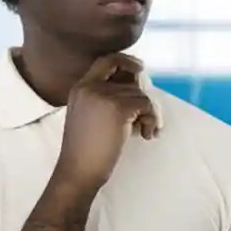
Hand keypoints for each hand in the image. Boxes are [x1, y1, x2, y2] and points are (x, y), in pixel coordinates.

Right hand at [54, 53, 158, 192]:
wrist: (79, 170)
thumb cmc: (87, 150)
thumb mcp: (89, 115)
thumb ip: (106, 98)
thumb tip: (137, 86)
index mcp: (81, 87)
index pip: (107, 60)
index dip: (126, 61)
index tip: (140, 69)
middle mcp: (90, 87)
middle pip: (130, 79)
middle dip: (143, 97)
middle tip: (146, 117)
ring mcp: (103, 96)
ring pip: (141, 94)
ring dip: (148, 114)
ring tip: (142, 131)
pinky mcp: (118, 109)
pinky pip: (147, 105)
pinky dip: (152, 121)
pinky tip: (146, 135)